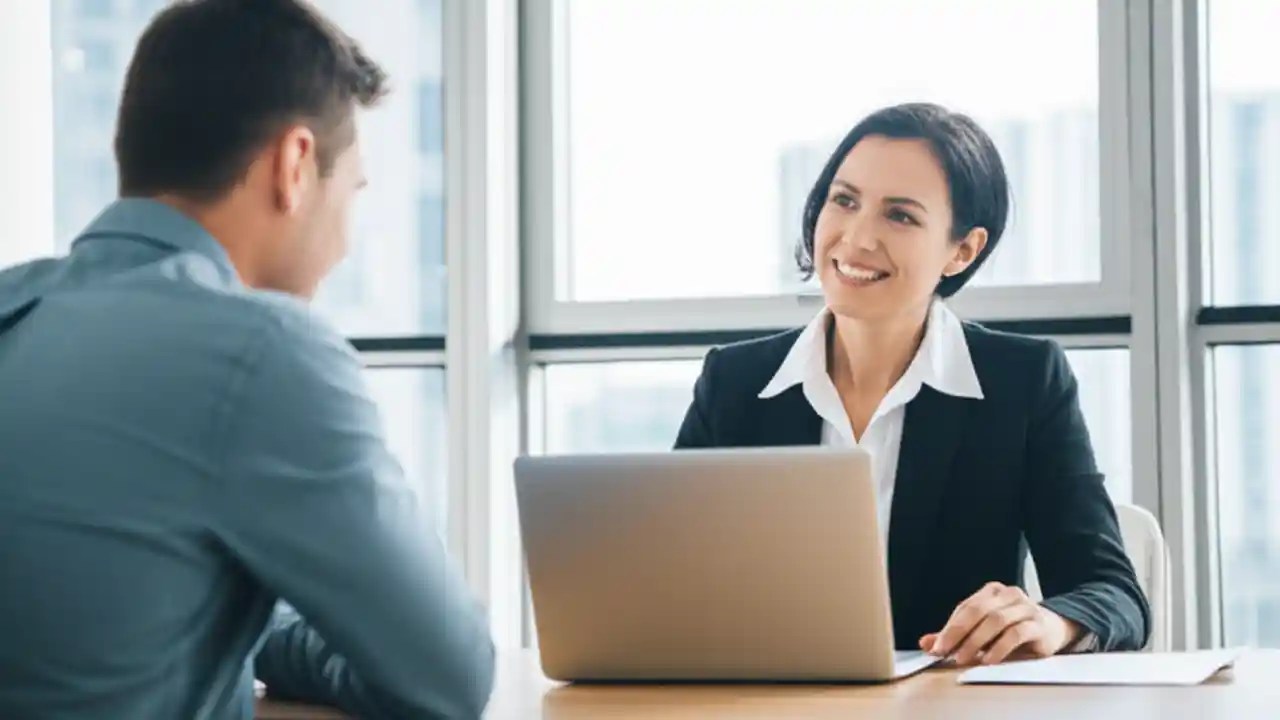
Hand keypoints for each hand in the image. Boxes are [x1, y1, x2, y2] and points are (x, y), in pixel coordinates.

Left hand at [918, 582, 1081, 665]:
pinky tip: (989, 660)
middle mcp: (1009, 595)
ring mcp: (1026, 607)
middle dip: (958, 632)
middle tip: (945, 652)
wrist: (1054, 630)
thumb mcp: (983, 631)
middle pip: (978, 611)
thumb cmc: (1014, 629)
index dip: (949, 628)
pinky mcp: (1038, 625)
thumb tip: (926, 642)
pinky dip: (999, 647)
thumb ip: (956, 636)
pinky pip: (1016, 633)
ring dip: (976, 641)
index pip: (965, 607)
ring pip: (996, 620)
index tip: (935, 647)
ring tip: (964, 658)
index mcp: (992, 592)